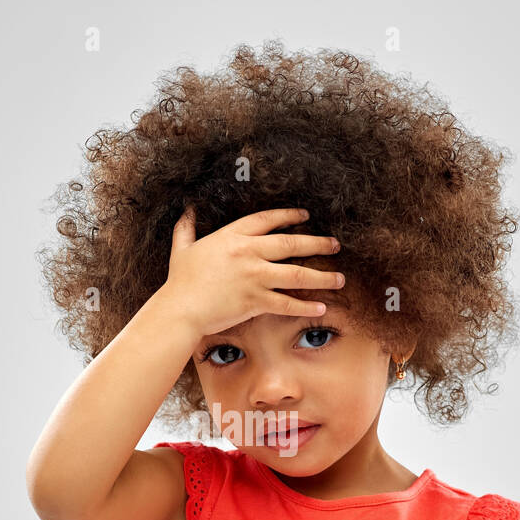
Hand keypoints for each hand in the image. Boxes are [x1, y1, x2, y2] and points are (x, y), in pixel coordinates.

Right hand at [156, 206, 343, 338]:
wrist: (180, 309)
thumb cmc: (180, 281)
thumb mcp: (182, 248)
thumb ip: (186, 228)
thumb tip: (187, 210)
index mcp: (232, 237)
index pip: (268, 220)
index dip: (289, 216)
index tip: (305, 216)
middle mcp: (248, 253)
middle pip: (291, 243)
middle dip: (317, 243)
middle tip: (335, 244)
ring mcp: (254, 277)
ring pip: (297, 274)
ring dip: (322, 276)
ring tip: (340, 278)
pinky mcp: (256, 301)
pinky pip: (287, 303)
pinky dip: (306, 306)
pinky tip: (321, 308)